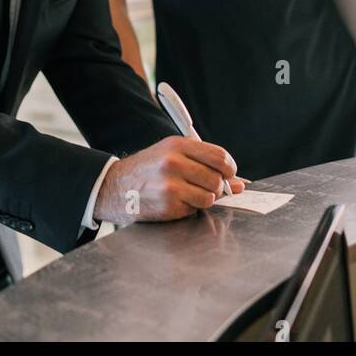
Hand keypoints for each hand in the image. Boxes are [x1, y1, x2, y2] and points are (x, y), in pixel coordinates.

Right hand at [94, 136, 243, 225]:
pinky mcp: (168, 205)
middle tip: (204, 186)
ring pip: (210, 197)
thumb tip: (240, 183)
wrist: (115, 187)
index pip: (220, 156)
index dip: (230, 168)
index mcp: (177, 145)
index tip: (229, 174)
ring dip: (204, 199)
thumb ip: (204, 163)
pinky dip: (190, 208)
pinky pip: (195, 209)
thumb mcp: (172, 154)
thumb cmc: (148, 169)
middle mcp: (174, 163)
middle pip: (217, 178)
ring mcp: (170, 185)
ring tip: (188, 193)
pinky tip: (175, 201)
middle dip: (216, 186)